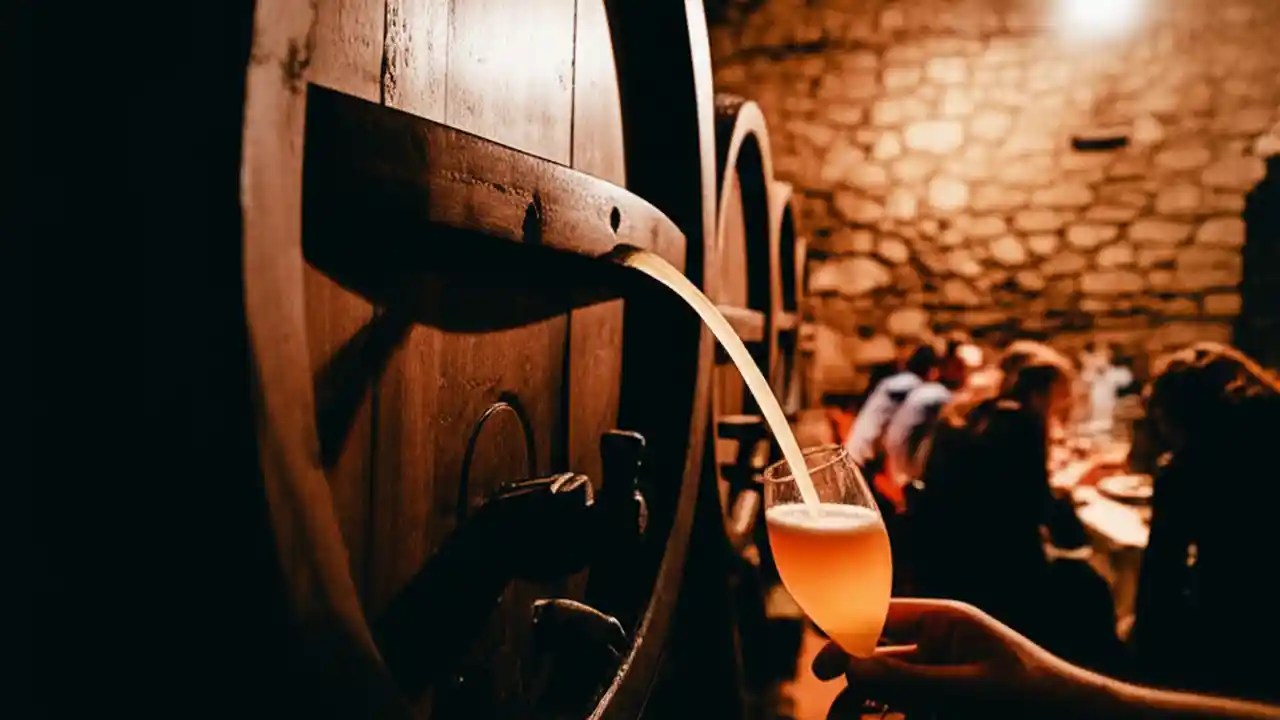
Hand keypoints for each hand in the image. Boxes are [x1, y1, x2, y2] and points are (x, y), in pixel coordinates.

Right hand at [812, 598, 1077, 717]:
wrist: (1075, 718)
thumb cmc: (1032, 697)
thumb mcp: (967, 689)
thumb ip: (908, 680)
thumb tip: (851, 668)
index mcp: (943, 621)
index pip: (879, 618)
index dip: (845, 638)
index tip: (822, 669)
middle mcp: (935, 642)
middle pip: (875, 655)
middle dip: (851, 680)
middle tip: (831, 710)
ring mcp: (939, 673)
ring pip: (886, 686)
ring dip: (863, 705)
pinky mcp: (944, 701)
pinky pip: (905, 705)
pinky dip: (886, 714)